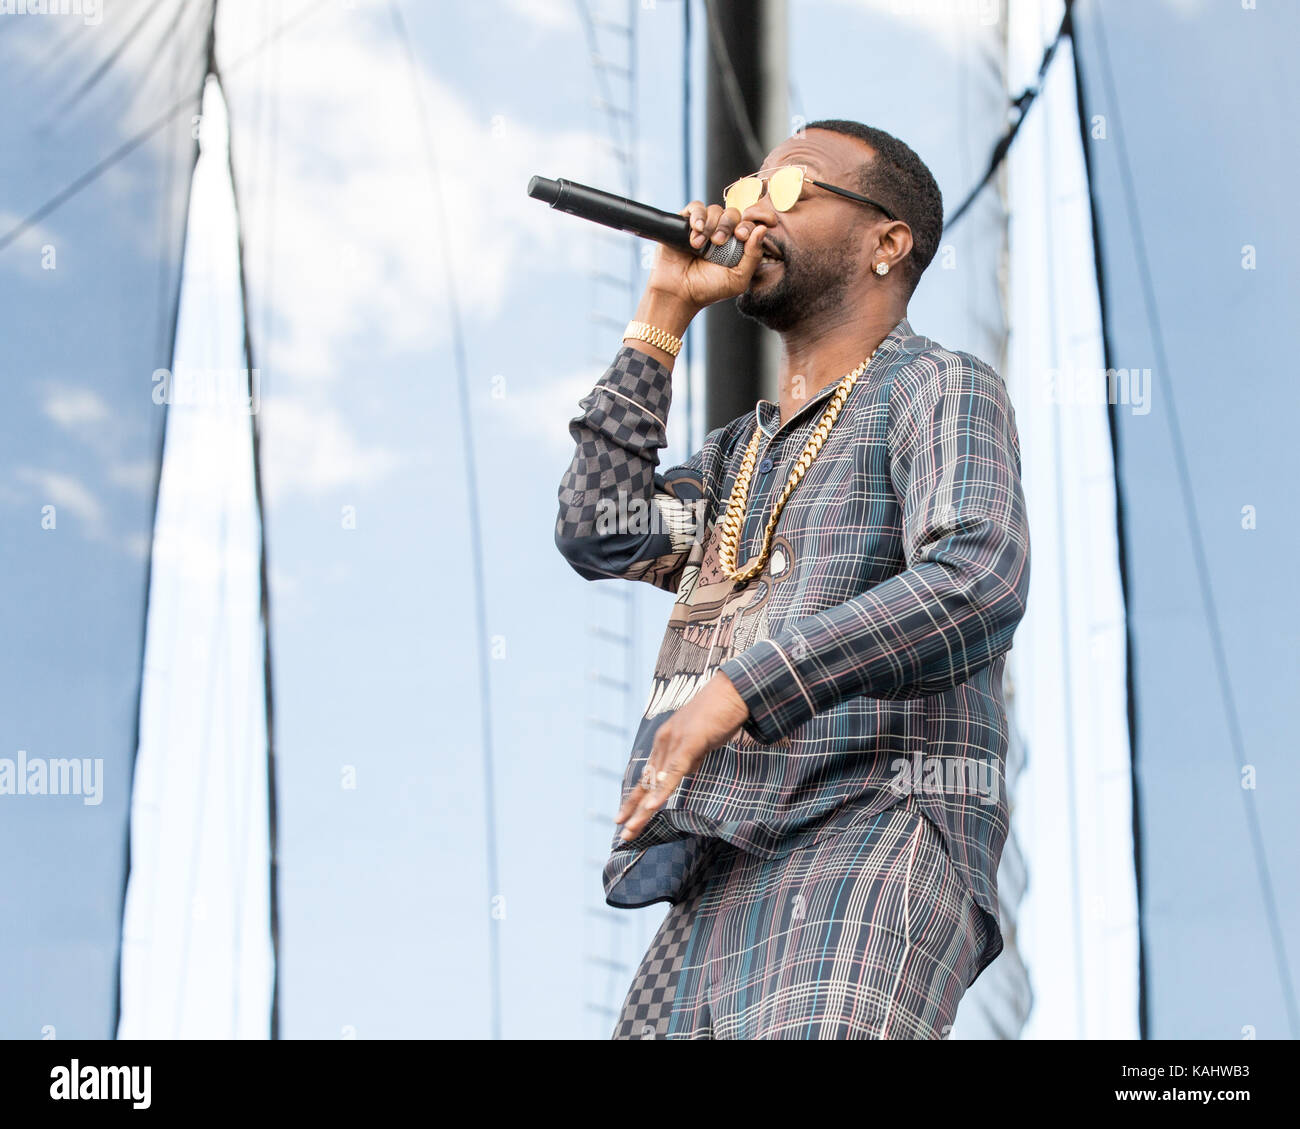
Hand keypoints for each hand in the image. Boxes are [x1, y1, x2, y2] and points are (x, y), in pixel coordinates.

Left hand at [614, 672, 750, 841]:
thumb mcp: (700, 741)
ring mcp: (675, 742)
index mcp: (666, 742)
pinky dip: (662, 791)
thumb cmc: (720, 713)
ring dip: (643, 810)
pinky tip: (651, 807)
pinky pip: (673, 772)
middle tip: (622, 833)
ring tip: (630, 830)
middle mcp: (664, 742)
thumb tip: (682, 772)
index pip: (647, 776)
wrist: (733, 690)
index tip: (623, 818)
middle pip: (646, 783)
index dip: (635, 798)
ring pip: (656, 782)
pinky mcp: (689, 743)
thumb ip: (688, 756)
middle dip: (633, 810)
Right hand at [644, 201, 768, 311]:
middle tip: (718, 242)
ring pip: (714, 210)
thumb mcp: (738, 278)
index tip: (741, 236)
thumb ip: (753, 255)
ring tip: (699, 245)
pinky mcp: (685, 224)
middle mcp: (721, 234)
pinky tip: (695, 229)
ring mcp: (704, 228)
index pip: (748, 225)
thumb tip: (762, 229)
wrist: (679, 293)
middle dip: (727, 225)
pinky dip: (697, 215)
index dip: (747, 225)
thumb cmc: (708, 289)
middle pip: (732, 214)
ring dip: (709, 226)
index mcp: (736, 246)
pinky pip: (696, 207)